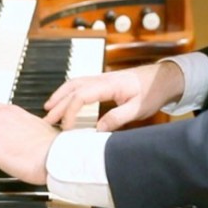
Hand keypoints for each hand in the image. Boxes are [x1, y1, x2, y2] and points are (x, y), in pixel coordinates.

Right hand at [43, 61, 184, 131]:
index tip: (66, 128)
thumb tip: (97, 130)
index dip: (70, 111)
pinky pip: (81, 83)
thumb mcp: (138, 109)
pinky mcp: (103, 81)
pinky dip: (69, 91)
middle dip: (57, 103)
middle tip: (45, 120)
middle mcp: (102, 78)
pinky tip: (65, 100)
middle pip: (73, 87)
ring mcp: (101, 77)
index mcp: (109, 84)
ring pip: (74, 83)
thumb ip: (118, 118)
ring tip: (48, 109)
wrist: (162, 78)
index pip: (81, 95)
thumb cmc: (151, 92)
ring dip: (60, 95)